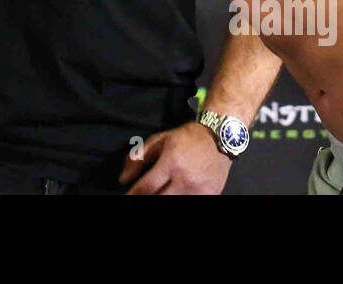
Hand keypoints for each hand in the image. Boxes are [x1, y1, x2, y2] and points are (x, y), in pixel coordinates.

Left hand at [119, 121, 233, 194]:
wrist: (220, 138)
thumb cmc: (186, 138)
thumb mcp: (160, 140)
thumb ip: (139, 158)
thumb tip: (123, 179)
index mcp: (171, 163)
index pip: (147, 187)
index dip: (133, 194)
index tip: (126, 196)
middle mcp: (185, 179)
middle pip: (159, 199)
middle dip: (146, 198)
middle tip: (140, 195)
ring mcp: (199, 190)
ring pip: (174, 203)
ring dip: (163, 198)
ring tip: (158, 192)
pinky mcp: (210, 196)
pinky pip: (190, 202)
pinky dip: (179, 199)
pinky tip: (174, 193)